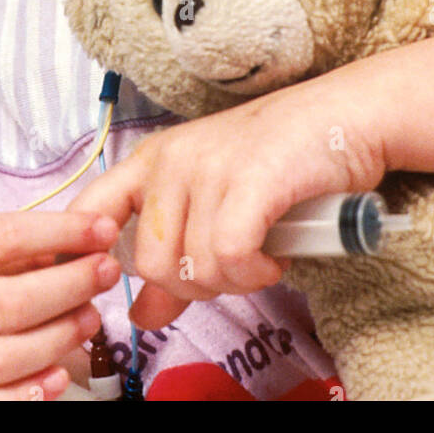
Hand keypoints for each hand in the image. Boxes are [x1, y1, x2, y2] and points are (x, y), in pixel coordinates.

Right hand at [0, 210, 120, 399]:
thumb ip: (1, 250)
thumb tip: (74, 246)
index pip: (0, 238)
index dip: (60, 233)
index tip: (101, 230)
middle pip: (10, 302)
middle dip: (71, 286)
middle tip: (105, 273)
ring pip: (6, 357)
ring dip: (61, 337)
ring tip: (90, 317)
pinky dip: (30, 394)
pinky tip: (59, 374)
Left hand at [71, 68, 387, 327]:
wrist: (346, 115)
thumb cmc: (283, 158)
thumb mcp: (216, 203)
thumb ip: (176, 259)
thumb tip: (141, 316)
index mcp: (154, 159)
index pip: (89, 209)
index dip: (87, 257)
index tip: (109, 286)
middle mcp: (173, 159)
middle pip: (149, 263)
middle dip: (192, 286)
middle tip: (231, 268)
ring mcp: (209, 166)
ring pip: (193, 267)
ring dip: (233, 281)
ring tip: (260, 255)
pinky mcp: (249, 180)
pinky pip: (230, 258)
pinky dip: (255, 273)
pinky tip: (274, 258)